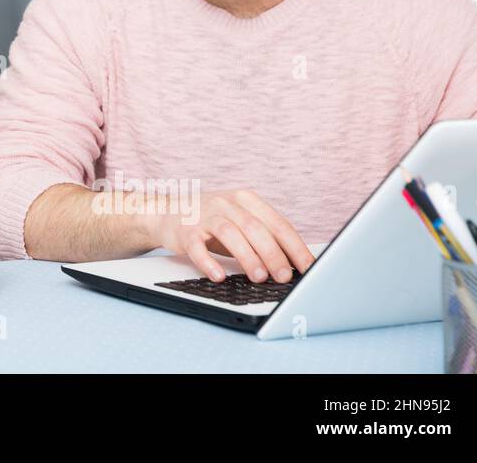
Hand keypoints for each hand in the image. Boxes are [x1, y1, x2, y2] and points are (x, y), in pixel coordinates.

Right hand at [145, 188, 315, 283]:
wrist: (167, 212)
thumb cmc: (212, 221)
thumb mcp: (240, 221)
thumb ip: (265, 236)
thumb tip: (297, 264)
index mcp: (246, 200)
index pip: (277, 223)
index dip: (295, 247)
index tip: (308, 268)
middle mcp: (226, 203)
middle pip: (255, 227)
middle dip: (273, 254)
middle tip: (283, 276)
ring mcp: (204, 215)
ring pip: (230, 234)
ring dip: (247, 257)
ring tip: (259, 277)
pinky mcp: (184, 231)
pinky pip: (197, 247)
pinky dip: (208, 262)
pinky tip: (218, 275)